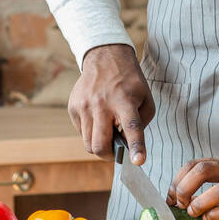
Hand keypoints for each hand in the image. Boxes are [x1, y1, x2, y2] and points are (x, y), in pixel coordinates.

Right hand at [68, 44, 154, 164]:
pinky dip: (91, 132)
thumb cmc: (129, 82)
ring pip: (88, 143)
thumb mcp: (145, 98)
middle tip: (116, 152)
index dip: (135, 146)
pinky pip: (81, 132)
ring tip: (107, 131)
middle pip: (100, 144)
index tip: (138, 161)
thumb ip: (140, 123)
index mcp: (125, 101)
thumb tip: (125, 144)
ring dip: (99, 144)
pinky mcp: (73, 107)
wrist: (105, 58)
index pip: (131, 126)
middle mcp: (102, 104)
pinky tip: (97, 118)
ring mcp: (84, 105)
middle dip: (108, 156)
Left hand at [167, 156, 218, 219]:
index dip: (178, 181)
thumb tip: (175, 199)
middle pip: (205, 170)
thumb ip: (206, 187)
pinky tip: (210, 219)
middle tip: (181, 204)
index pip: (194, 164)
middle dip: (186, 188)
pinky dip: (218, 214)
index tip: (172, 198)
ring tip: (194, 212)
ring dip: (202, 203)